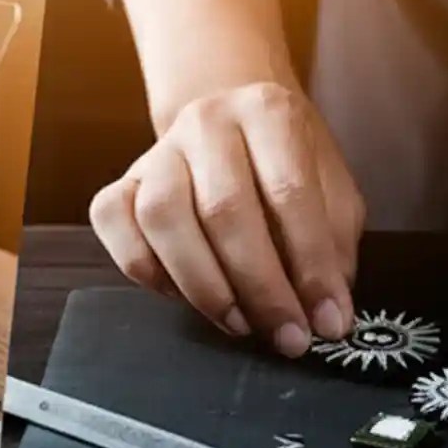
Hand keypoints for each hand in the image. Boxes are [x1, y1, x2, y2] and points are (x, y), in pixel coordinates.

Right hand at [89, 82, 365, 356]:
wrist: (231, 127)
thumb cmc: (286, 167)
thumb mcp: (331, 192)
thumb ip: (331, 247)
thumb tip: (325, 316)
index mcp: (267, 112)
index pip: (289, 193)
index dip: (311, 267)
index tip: (326, 322)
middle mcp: (206, 122)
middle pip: (223, 209)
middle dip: (260, 287)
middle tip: (285, 336)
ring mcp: (157, 152)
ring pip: (162, 217)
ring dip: (203, 284)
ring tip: (238, 322)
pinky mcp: (121, 182)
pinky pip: (116, 225)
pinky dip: (145, 269)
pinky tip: (182, 294)